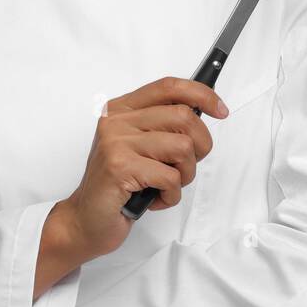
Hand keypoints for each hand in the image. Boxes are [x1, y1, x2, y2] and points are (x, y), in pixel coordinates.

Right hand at [58, 77, 228, 259]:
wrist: (86, 220)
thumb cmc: (118, 185)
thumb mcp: (138, 147)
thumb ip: (162, 127)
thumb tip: (202, 113)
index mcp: (122, 109)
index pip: (169, 87)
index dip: (201, 94)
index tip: (220, 110)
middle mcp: (116, 121)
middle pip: (183, 116)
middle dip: (200, 146)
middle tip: (186, 166)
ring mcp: (116, 143)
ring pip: (182, 147)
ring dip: (185, 175)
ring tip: (166, 185)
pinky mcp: (119, 168)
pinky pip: (170, 177)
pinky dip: (171, 195)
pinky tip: (154, 199)